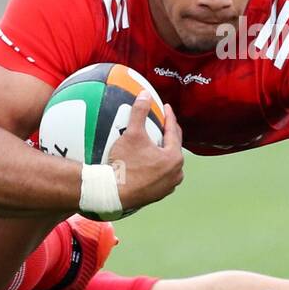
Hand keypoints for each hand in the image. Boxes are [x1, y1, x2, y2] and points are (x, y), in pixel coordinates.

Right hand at [112, 93, 183, 209]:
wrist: (112, 194)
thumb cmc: (123, 164)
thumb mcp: (132, 134)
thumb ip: (139, 112)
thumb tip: (145, 94)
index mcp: (174, 157)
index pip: (173, 131)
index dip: (169, 117)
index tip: (165, 107)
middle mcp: (176, 173)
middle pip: (174, 147)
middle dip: (168, 134)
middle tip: (163, 123)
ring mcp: (168, 186)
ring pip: (169, 163)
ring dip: (164, 152)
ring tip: (157, 143)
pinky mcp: (158, 194)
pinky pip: (161, 175)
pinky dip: (157, 166)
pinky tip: (148, 162)